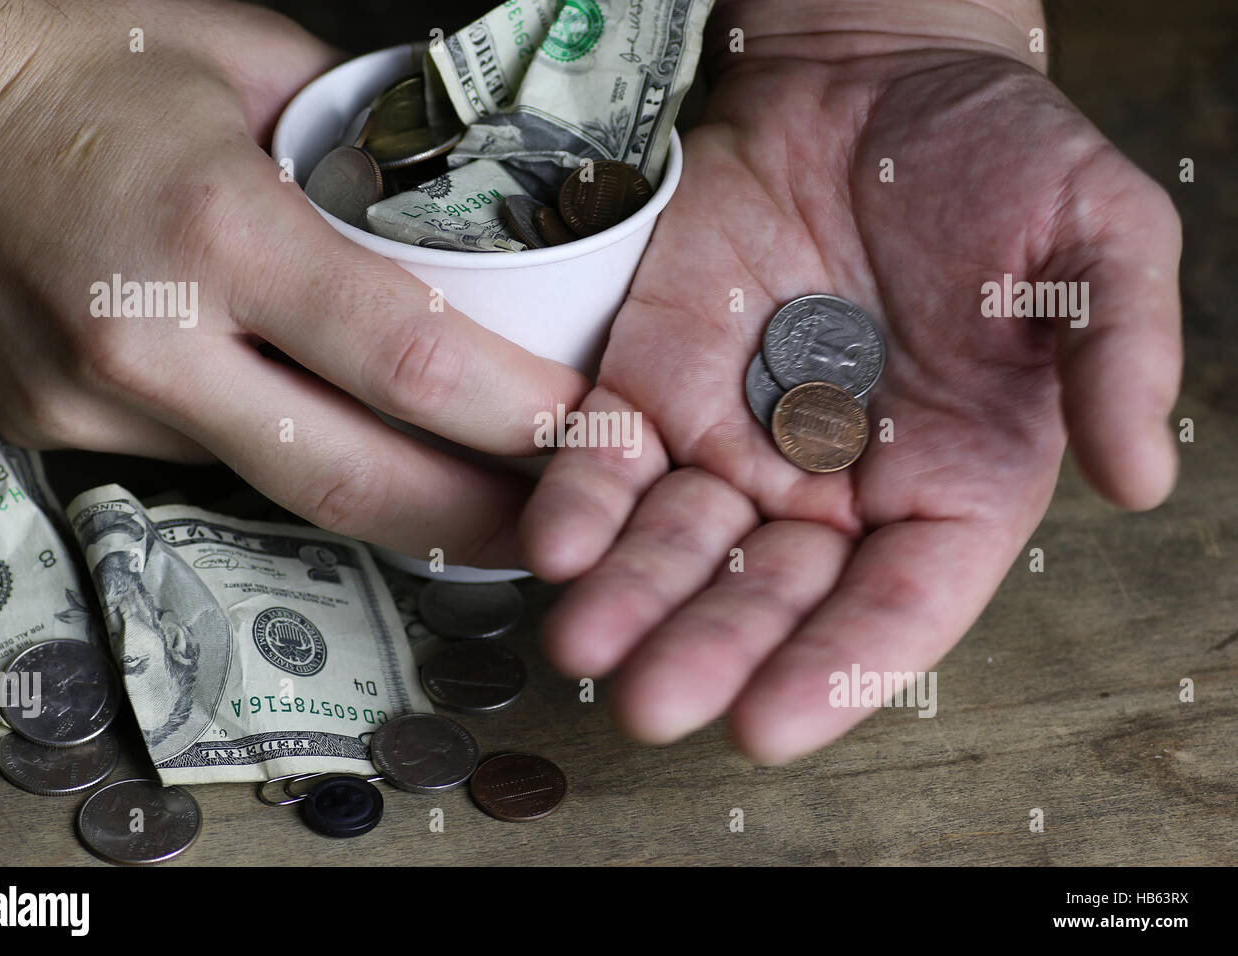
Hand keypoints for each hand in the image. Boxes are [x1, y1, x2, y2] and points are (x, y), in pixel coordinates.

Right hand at [0, 0, 584, 565]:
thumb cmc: (76, 60)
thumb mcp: (244, 61)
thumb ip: (367, 144)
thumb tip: (469, 209)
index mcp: (214, 227)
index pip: (408, 358)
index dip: (521, 415)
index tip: (594, 432)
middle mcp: (150, 337)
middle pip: (357, 480)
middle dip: (481, 519)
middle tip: (568, 525)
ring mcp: (96, 402)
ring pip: (288, 494)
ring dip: (404, 512)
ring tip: (490, 507)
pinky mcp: (64, 430)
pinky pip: (218, 469)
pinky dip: (305, 468)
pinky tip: (357, 454)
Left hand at [521, 18, 1181, 761]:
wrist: (873, 80)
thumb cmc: (998, 159)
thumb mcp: (1100, 237)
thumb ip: (1121, 355)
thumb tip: (1143, 480)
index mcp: (951, 484)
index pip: (898, 603)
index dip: (840, 668)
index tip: (775, 724)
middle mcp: (835, 484)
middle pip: (771, 594)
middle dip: (710, 651)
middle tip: (654, 706)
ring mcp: (735, 438)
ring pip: (675, 545)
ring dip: (628, 600)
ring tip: (583, 644)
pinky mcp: (654, 382)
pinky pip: (609, 459)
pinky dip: (579, 498)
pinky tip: (553, 542)